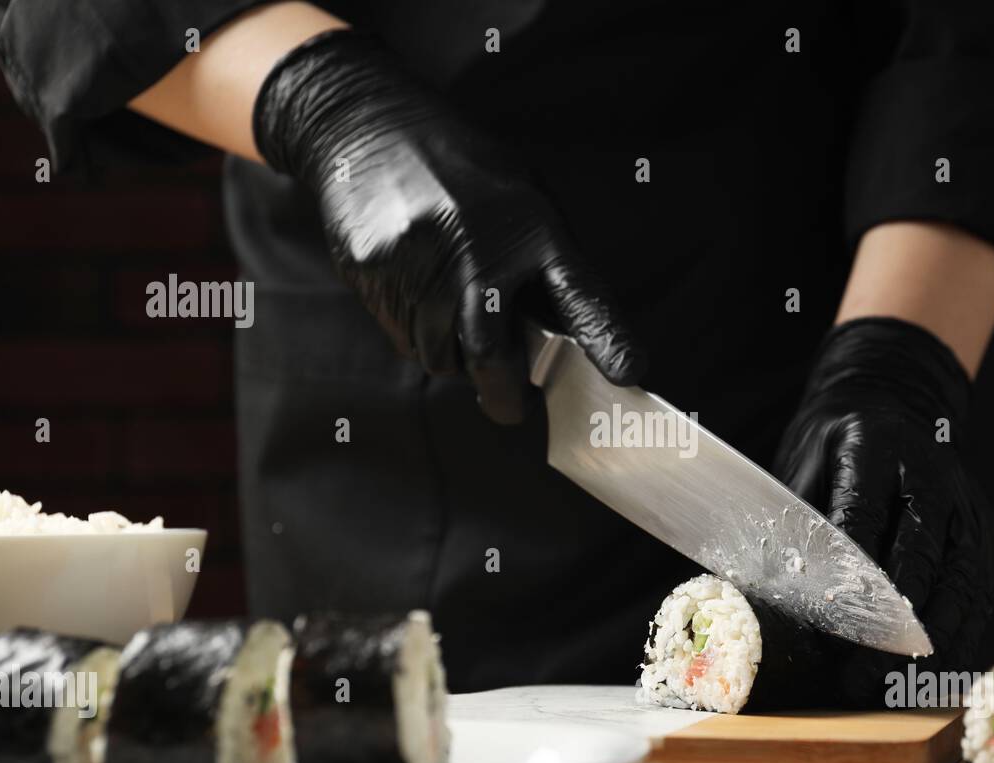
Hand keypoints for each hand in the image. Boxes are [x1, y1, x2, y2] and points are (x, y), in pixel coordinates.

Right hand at [252, 30, 644, 422]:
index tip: (625, 373)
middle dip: (504, 394)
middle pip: (491, 351)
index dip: (604, 337)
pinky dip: (417, 334)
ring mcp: (422, 261)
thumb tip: (565, 332)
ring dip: (453, 358)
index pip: (578, 292)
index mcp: (529, 224)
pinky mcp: (376, 271)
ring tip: (456, 325)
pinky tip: (420, 299)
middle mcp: (477, 247)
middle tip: (509, 408)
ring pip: (441, 354)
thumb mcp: (519, 194)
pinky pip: (402, 335)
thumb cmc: (456, 165)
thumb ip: (541, 258)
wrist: (367, 124)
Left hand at [773, 318, 993, 663]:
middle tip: (854, 675)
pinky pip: (978, 591)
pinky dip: (958, 635)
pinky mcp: (983, 532)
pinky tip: (931, 674)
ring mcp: (966, 505)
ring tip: (888, 686)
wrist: (896, 398)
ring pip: (958, 582)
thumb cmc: (835, 444)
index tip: (826, 624)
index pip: (863, 515)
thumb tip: (774, 594)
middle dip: (886, 627)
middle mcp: (933, 475)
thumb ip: (797, 521)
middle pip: (917, 558)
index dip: (847, 575)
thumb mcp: (804, 463)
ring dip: (925, 643)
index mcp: (877, 446)